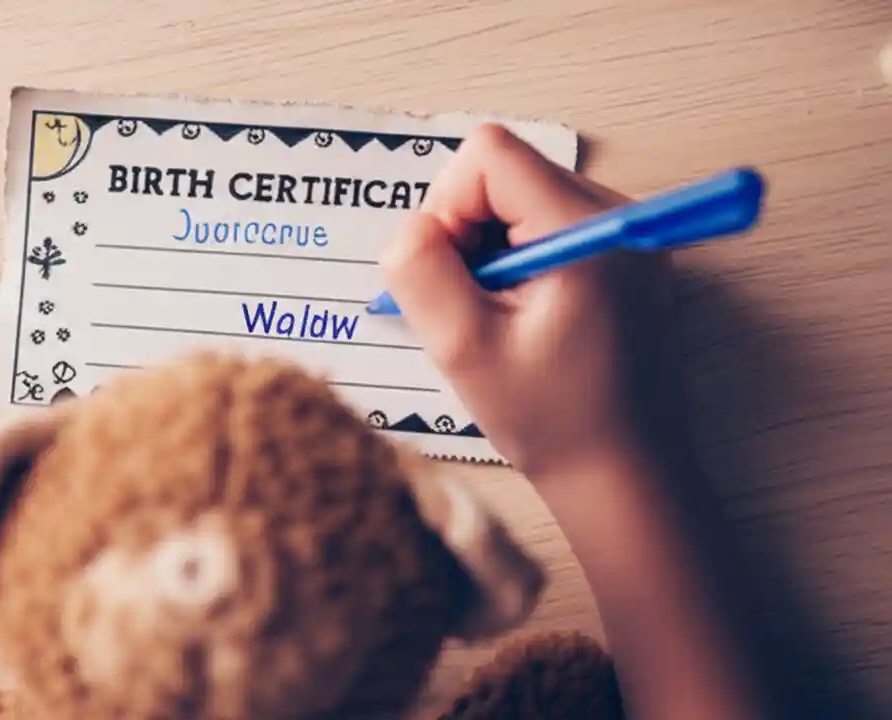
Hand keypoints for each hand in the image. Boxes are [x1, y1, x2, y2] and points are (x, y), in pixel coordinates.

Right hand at [381, 125, 680, 477]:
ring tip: (499, 323)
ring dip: (487, 256)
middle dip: (466, 235)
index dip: (446, 208)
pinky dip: (514, 267)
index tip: (451, 278)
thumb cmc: (552, 420)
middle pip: (503, 173)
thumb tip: (411, 228)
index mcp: (585, 228)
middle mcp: (617, 215)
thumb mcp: (462, 347)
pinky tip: (520, 323)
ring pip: (518, 201)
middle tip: (472, 310)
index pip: (488, 154)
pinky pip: (543, 228)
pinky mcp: (622, 258)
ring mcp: (625, 236)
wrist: (623, 476)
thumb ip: (420, 270)